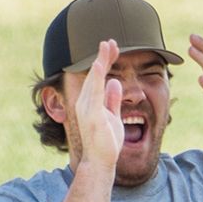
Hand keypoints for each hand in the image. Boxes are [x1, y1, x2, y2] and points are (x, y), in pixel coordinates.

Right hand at [74, 39, 124, 170]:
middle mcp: (86, 102)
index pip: (99, 77)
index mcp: (92, 102)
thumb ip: (112, 100)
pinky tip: (99, 67)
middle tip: (110, 41)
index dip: (105, 61)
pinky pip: (94, 93)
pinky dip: (96, 79)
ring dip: (99, 63)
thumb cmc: (106, 141)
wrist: (100, 161)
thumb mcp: (113, 116)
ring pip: (93, 81)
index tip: (113, 47)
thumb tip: (115, 83)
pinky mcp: (93, 115)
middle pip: (95, 75)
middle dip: (103, 57)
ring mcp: (88, 108)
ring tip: (105, 48)